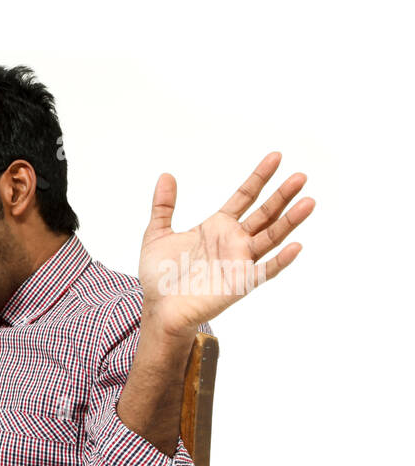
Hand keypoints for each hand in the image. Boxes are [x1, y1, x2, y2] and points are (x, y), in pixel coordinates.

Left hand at [138, 152, 314, 340]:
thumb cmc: (160, 275)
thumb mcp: (157, 234)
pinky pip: (265, 271)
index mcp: (217, 226)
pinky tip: (295, 246)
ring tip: (308, 202)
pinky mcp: (240, 283)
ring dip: (290, 221)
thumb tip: (166, 175)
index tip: (276, 156)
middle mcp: (234, 241)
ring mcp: (239, 261)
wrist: (159, 308)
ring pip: (271, 237)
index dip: (260, 177)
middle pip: (265, 213)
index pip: (245, 196)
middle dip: (282, 195)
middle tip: (301, 176)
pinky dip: (281, 260)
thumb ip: (163, 206)